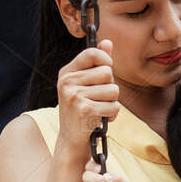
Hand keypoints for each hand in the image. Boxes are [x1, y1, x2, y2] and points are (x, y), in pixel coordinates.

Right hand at [55, 40, 119, 159]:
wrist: (71, 139)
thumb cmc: (82, 108)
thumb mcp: (86, 84)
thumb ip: (97, 63)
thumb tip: (108, 42)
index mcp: (67, 73)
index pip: (92, 53)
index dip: (105, 60)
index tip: (106, 69)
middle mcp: (67, 82)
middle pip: (107, 73)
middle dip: (110, 86)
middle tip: (99, 98)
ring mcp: (74, 96)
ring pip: (114, 90)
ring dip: (112, 102)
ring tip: (99, 108)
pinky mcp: (84, 110)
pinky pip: (114, 106)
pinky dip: (112, 114)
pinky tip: (100, 118)